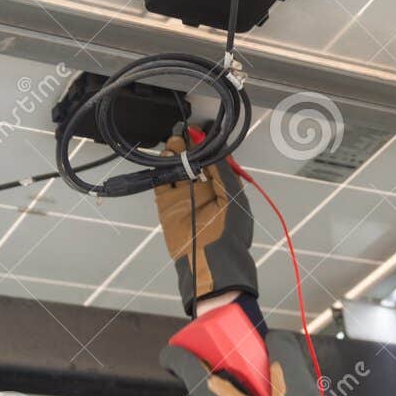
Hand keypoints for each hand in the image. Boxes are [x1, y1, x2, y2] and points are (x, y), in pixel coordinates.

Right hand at [152, 135, 256, 314]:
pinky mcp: (168, 208)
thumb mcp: (234, 198)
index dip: (205, 148)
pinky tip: (162, 161)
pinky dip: (161, 173)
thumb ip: (224, 173)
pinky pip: (162, 186)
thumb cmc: (230, 231)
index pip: (212, 163)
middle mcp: (203, 193)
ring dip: (173, 158)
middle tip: (181, 138)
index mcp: (222, 190)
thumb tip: (214, 152)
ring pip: (176, 173)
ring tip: (171, 145)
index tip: (198, 133)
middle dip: (187, 151)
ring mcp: (184, 200)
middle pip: (192, 165)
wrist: (212, 262)